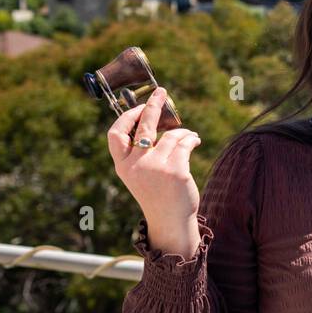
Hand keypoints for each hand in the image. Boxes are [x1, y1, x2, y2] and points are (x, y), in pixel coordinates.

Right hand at [107, 86, 202, 257]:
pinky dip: (192, 138)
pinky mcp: (176, 170)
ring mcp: (156, 167)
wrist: (170, 220)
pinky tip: (195, 139)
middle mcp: (136, 165)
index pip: (116, 134)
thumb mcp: (139, 174)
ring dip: (183, 132)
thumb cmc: (156, 194)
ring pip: (172, 135)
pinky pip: (185, 143)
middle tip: (162, 91)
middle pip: (145, 125)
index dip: (127, 117)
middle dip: (153, 104)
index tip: (139, 106)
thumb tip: (153, 118)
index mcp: (122, 166)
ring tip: (189, 136)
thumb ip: (140, 152)